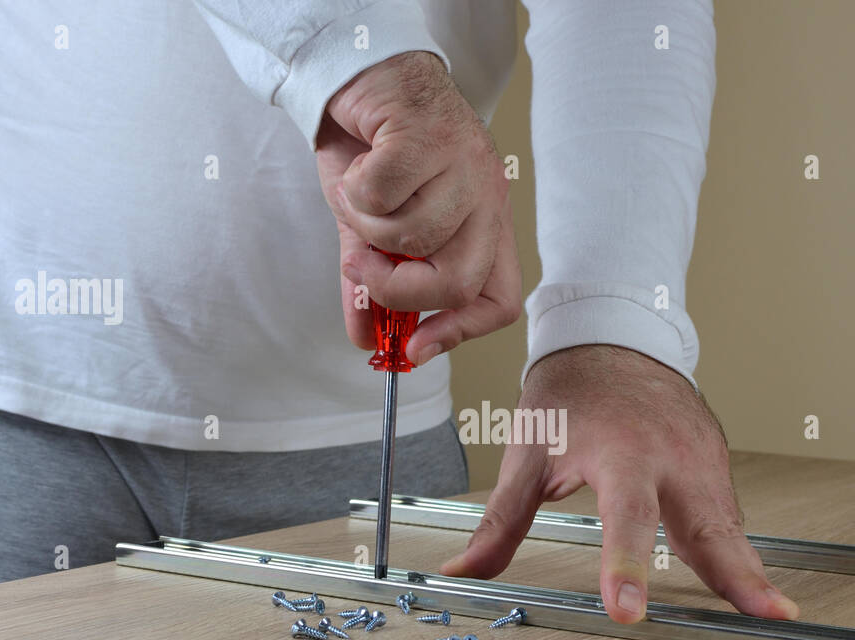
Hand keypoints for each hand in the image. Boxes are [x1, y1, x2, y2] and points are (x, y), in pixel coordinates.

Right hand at [315, 51, 520, 366]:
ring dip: (365, 226)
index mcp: (485, 225)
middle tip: (360, 267)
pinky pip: (382, 197)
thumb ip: (371, 285)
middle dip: (397, 290)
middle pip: (459, 283)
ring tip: (358, 193)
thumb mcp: (372, 228)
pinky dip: (354, 189)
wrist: (362, 75)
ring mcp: (466, 166)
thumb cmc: (374, 150)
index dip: (458, 333)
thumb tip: (364, 339)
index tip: (413, 348)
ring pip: (412, 238)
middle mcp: (487, 198)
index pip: (499, 300)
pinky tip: (359, 163)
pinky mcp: (431, 137)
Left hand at [441, 346, 799, 622]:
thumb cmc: (570, 394)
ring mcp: (703, 460)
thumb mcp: (528, 454)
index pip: (626, 516)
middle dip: (740, 575)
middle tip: (769, 614)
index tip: (627, 607)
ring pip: (729, 526)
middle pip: (708, 526)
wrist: (614, 338)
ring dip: (749, 572)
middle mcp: (672, 457)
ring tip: (773, 614)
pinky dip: (737, 551)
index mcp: (621, 452)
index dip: (626, 563)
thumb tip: (462, 571)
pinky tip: (746, 584)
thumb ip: (500, 522)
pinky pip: (728, 516)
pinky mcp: (716, 465)